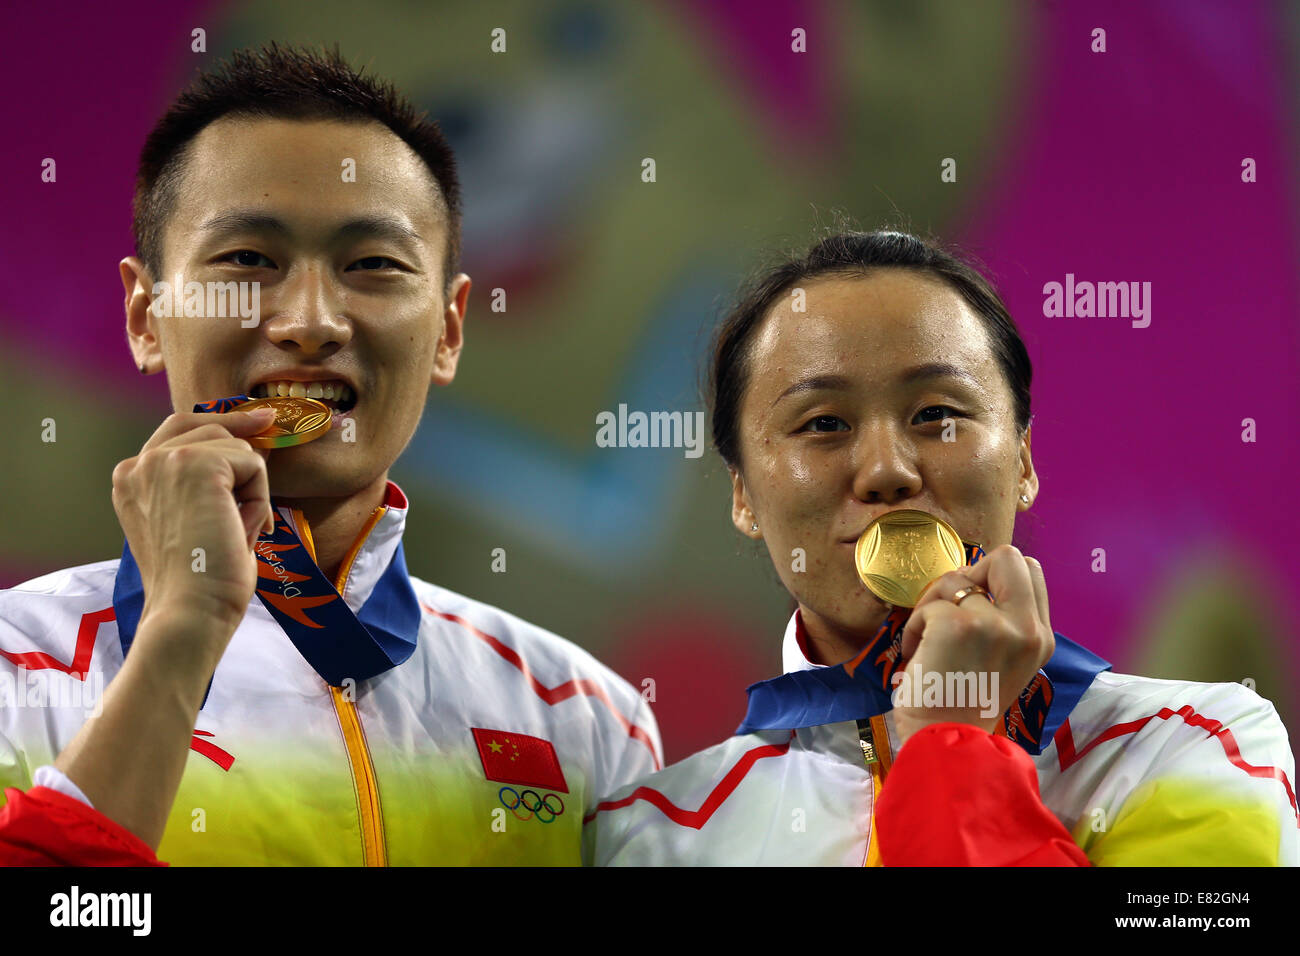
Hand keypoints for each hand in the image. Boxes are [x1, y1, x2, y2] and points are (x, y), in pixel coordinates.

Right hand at [111, 406, 276, 643]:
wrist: (189, 610)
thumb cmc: (200, 581)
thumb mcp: (196, 520)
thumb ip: (210, 483)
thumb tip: (254, 445)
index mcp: (132, 479)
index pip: (181, 428)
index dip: (223, 420)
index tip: (260, 419)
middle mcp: (140, 464)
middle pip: (213, 430)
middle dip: (244, 462)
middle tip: (254, 496)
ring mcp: (165, 460)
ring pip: (238, 449)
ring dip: (251, 491)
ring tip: (235, 531)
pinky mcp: (196, 464)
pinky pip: (254, 464)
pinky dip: (259, 499)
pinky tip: (241, 530)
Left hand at [892, 545, 1053, 747]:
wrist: (948, 743)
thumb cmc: (965, 704)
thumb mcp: (1005, 660)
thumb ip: (1004, 621)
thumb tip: (975, 582)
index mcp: (1040, 636)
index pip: (1029, 570)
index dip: (993, 578)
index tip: (973, 606)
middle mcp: (1025, 627)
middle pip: (1005, 556)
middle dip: (969, 574)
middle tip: (951, 608)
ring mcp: (993, 624)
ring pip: (955, 580)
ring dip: (932, 607)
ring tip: (928, 644)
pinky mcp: (956, 625)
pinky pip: (928, 605)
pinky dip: (915, 627)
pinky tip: (917, 657)